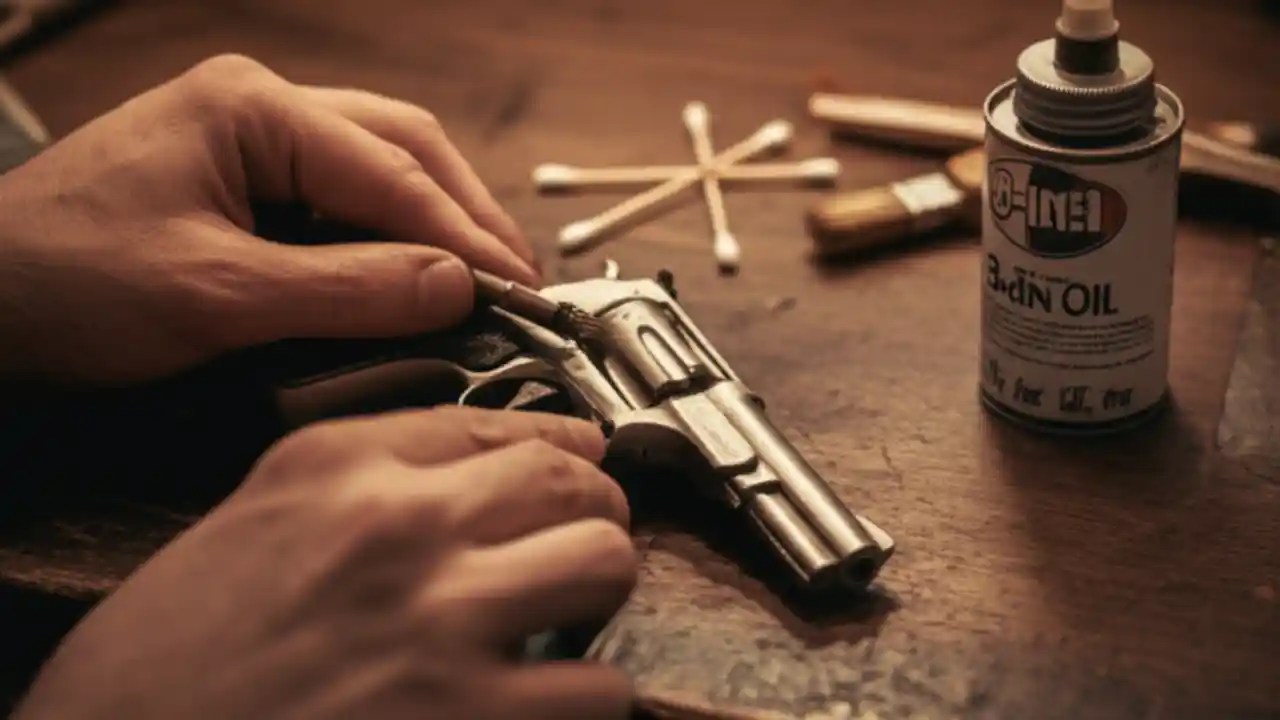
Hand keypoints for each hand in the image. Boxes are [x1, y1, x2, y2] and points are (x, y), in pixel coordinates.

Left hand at [0, 54, 538, 384]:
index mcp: (254, 109)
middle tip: (520, 282)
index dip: (466, 236)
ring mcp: (249, 141)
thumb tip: (456, 287)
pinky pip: (339, 200)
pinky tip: (415, 276)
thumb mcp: (216, 296)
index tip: (520, 293)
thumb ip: (348, 290)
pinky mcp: (239, 182)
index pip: (395, 171)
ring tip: (484, 280)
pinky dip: (387, 238)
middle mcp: (260, 108)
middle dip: (465, 214)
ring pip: (378, 168)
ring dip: (434, 222)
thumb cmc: (62, 285)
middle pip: (403, 147)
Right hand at [14, 406, 636, 719]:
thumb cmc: (155, 668)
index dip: (557, 443)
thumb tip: (456, 488)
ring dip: (595, 590)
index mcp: (334, 467)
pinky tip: (544, 698)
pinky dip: (584, 693)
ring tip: (566, 616)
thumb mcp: (245, 529)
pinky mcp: (472, 717)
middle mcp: (397, 525)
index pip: (492, 420)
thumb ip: (352, 492)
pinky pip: (596, 685)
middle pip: (567, 478)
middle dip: (588, 511)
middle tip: (577, 538)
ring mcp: (440, 620)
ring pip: (603, 560)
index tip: (582, 455)